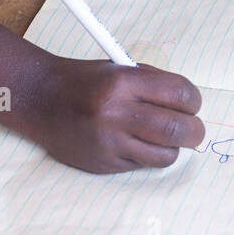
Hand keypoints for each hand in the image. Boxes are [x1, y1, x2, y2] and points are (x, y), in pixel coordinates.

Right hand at [24, 56, 204, 173]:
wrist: (39, 99)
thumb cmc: (85, 81)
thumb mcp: (119, 69)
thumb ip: (154, 85)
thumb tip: (191, 107)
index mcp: (123, 82)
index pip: (180, 94)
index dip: (193, 101)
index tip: (191, 105)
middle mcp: (116, 112)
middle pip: (178, 129)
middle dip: (194, 131)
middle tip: (191, 129)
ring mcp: (109, 142)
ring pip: (165, 155)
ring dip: (172, 147)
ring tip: (161, 136)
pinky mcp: (104, 163)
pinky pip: (142, 165)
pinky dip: (147, 155)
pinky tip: (133, 142)